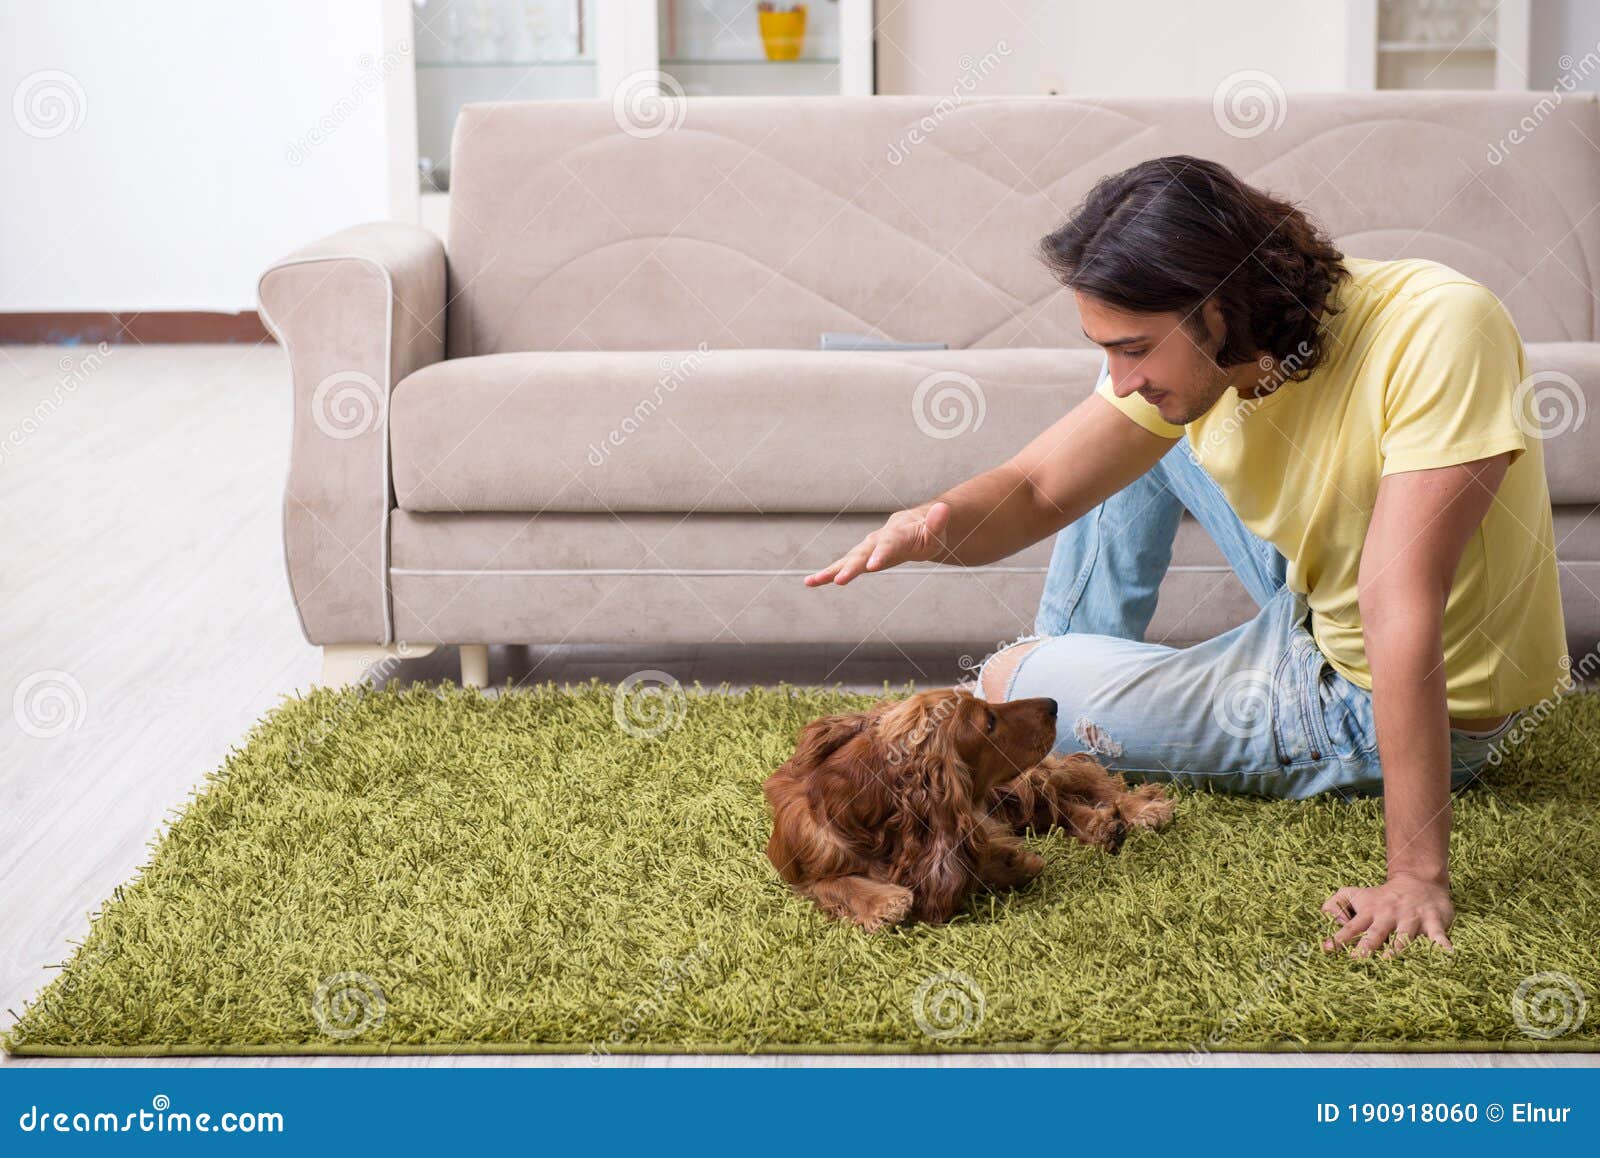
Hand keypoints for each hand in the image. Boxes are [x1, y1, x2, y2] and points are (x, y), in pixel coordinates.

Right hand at [802, 501, 952, 586]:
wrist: (912, 526)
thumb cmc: (927, 532)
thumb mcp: (937, 530)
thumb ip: (937, 522)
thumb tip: (944, 509)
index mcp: (896, 534)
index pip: (888, 545)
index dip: (881, 554)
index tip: (872, 566)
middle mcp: (876, 540)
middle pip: (862, 554)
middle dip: (851, 567)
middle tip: (839, 580)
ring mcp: (866, 549)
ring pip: (847, 560)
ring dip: (831, 571)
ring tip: (813, 581)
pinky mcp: (860, 558)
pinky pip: (843, 566)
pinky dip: (827, 573)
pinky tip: (811, 582)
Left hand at [1320, 872, 1454, 956]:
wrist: (1419, 881)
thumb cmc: (1381, 897)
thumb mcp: (1355, 894)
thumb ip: (1335, 904)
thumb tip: (1327, 919)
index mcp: (1369, 913)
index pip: (1351, 927)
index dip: (1339, 938)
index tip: (1327, 949)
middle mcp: (1389, 916)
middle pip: (1376, 933)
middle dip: (1366, 946)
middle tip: (1357, 958)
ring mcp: (1411, 919)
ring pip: (1404, 937)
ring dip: (1399, 948)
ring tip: (1392, 960)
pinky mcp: (1433, 920)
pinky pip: (1438, 934)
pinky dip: (1442, 943)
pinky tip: (1447, 953)